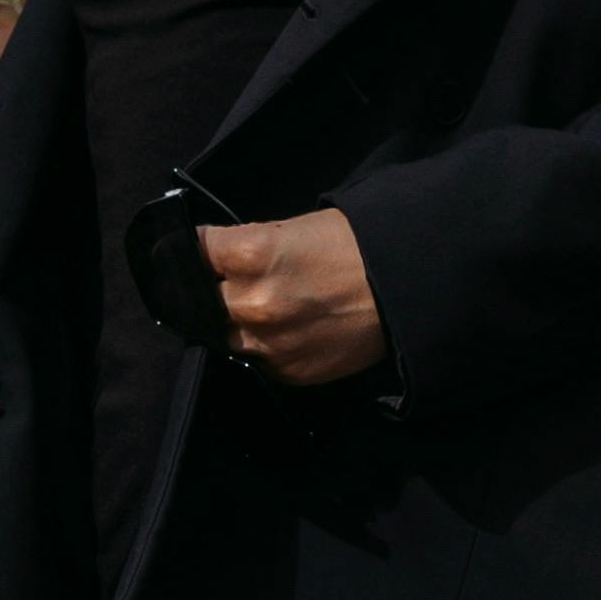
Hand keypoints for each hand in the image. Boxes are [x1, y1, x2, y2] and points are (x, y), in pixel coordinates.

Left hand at [199, 204, 386, 387]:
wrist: (407, 289)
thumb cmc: (356, 246)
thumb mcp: (294, 228)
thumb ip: (247, 247)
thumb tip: (215, 258)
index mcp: (251, 254)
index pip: (193, 251)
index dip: (196, 248)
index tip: (199, 250)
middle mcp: (251, 302)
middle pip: (203, 298)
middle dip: (215, 288)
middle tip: (236, 280)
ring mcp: (268, 342)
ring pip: (226, 334)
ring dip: (237, 322)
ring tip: (268, 307)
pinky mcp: (287, 371)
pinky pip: (257, 359)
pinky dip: (265, 345)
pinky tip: (291, 327)